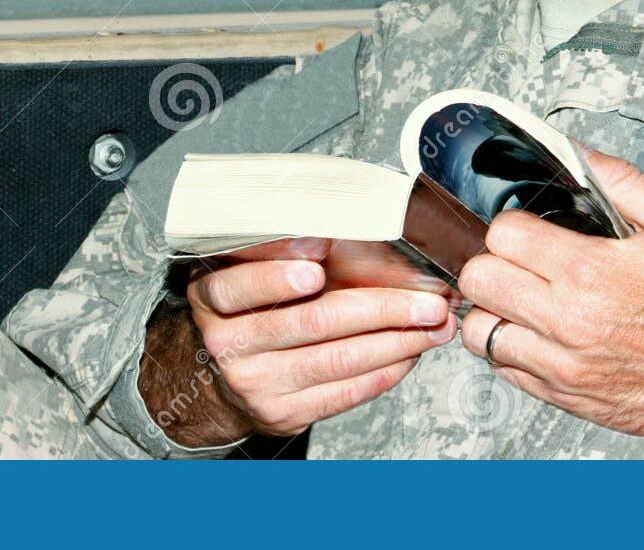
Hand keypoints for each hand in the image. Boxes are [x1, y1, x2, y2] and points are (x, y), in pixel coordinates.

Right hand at [172, 237, 456, 439]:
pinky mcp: (282, 413)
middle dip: (381, 309)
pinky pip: (342, 393)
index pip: (240, 285)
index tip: (320, 252)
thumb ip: (274, 254)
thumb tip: (344, 230)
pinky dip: (383, 371)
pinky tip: (407, 354)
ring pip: (337, 360)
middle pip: (312, 322)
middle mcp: (230, 343)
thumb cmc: (239, 315)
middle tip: (425, 301)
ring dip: (395, 342)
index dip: (279, 273)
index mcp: (212, 299)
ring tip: (431, 326)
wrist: (212, 382)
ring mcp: (256, 383)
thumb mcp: (236, 275)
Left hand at [456, 144, 643, 437]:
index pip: (503, 236)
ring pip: (478, 331)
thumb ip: (619, 181)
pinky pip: (502, 369)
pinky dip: (508, 349)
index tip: (527, 231)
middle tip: (516, 264)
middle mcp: (569, 320)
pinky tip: (534, 334)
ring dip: (493, 310)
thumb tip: (574, 152)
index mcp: (591, 271)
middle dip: (492, 263)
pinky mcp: (564, 396)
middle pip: (478, 280)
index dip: (510, 226)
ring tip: (518, 301)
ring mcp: (563, 364)